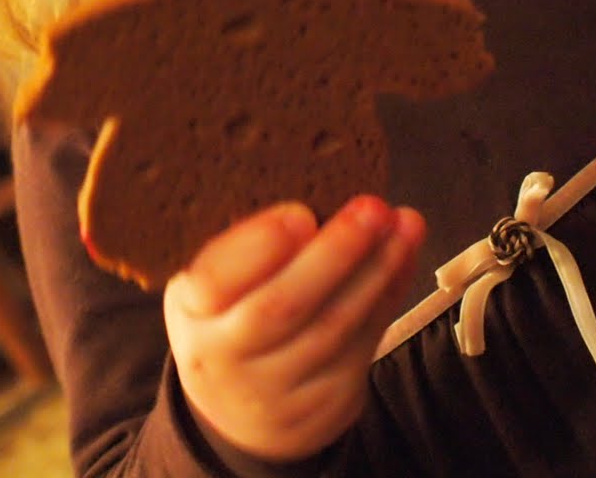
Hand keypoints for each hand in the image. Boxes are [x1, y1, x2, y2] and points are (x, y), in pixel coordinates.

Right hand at [162, 196, 424, 462]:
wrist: (238, 414)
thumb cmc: (229, 317)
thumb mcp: (214, 282)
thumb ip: (248, 244)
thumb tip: (313, 180)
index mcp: (192, 309)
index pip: (214, 281)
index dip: (258, 248)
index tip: (300, 214)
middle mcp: (225, 356)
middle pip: (283, 306)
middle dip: (335, 254)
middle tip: (372, 208)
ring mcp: (275, 390)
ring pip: (333, 328)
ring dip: (376, 272)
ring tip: (403, 226)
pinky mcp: (321, 407)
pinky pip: (361, 347)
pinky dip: (387, 297)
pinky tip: (402, 258)